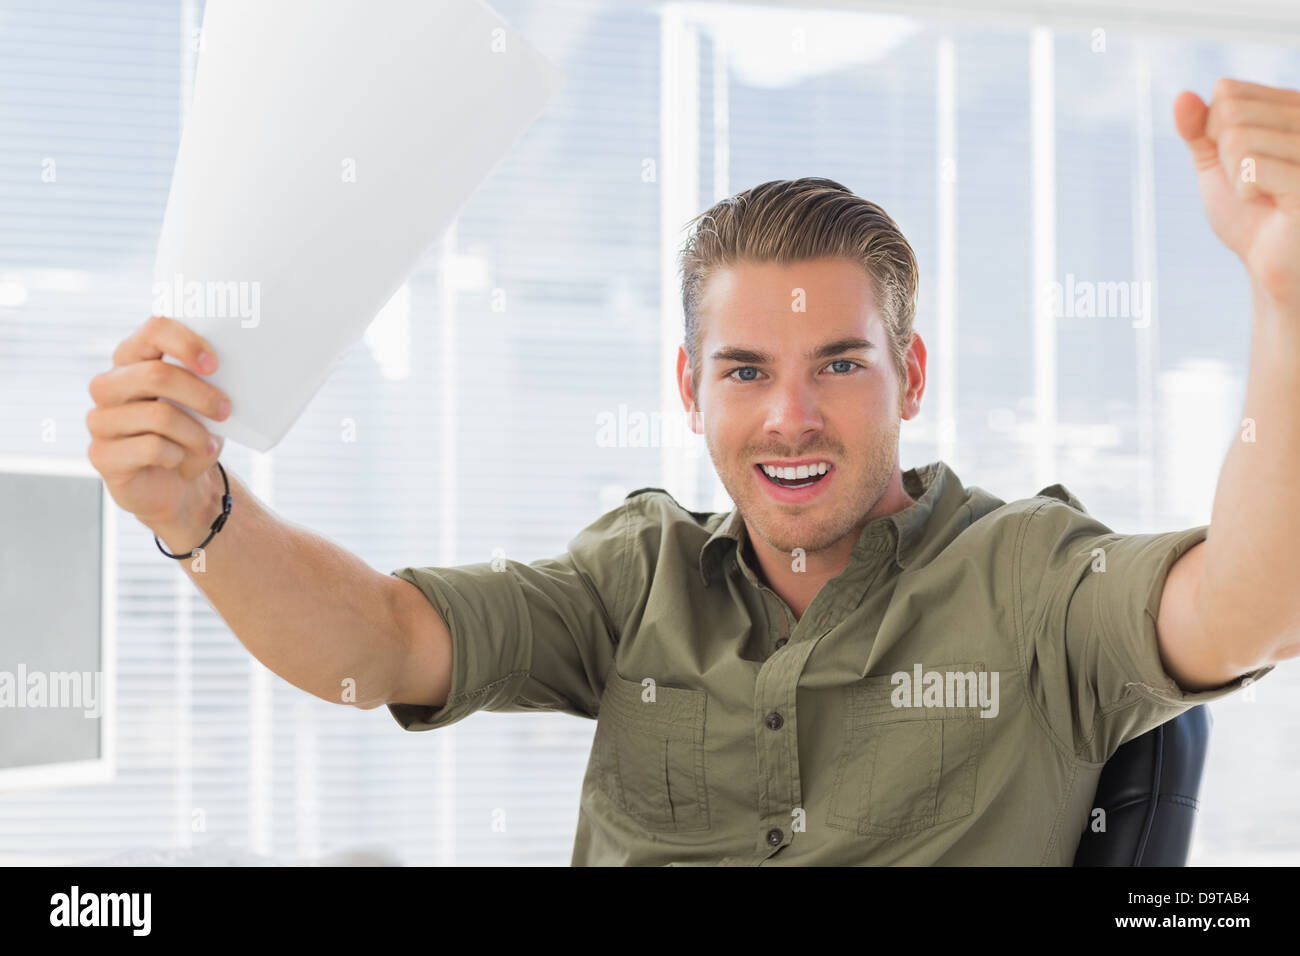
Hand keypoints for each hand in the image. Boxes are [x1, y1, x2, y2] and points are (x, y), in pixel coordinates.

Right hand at [87, 315, 231, 530]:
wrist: (177, 486)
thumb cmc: (191, 434)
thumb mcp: (203, 404)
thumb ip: (206, 380)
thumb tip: (238, 369)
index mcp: (133, 359)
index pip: (154, 330)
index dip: (186, 343)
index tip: (214, 364)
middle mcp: (108, 385)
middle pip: (156, 375)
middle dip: (201, 395)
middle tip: (226, 411)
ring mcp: (100, 420)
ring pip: (158, 416)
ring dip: (196, 433)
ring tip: (208, 445)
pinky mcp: (101, 455)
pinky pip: (151, 448)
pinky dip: (177, 455)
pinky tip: (179, 460)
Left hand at [1174, 78, 1299, 306]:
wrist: (1269, 261)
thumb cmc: (1249, 214)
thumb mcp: (1216, 164)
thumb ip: (1199, 129)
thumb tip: (1181, 97)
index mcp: (1292, 106)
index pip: (1228, 91)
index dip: (1215, 132)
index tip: (1240, 162)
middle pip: (1232, 112)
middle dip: (1225, 156)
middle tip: (1251, 183)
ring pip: (1240, 139)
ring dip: (1236, 177)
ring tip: (1263, 195)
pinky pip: (1253, 165)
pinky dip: (1246, 190)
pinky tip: (1270, 204)